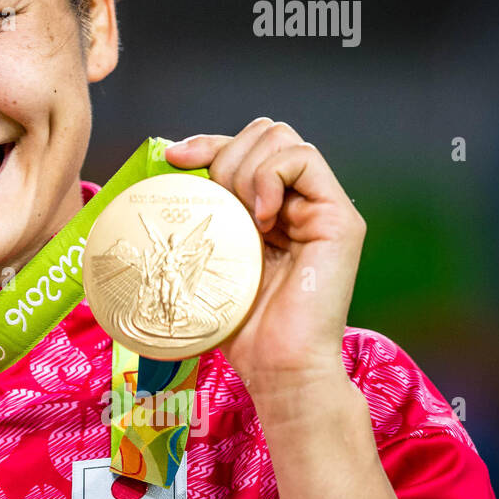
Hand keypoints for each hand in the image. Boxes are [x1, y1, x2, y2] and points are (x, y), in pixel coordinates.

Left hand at [164, 119, 365, 401]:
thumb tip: (159, 174)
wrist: (277, 367)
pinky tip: (259, 218)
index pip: (241, 146)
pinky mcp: (338, 217)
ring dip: (244, 169)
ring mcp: (320, 206)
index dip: (206, 143)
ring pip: (281, 138)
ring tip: (239, 217)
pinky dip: (270, 176)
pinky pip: (303, 158)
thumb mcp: (203, 258)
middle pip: (264, 132)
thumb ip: (197, 216)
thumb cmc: (237, 324)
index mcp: (266, 207)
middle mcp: (297, 200)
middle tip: (214, 202)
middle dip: (225, 154)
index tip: (171, 159)